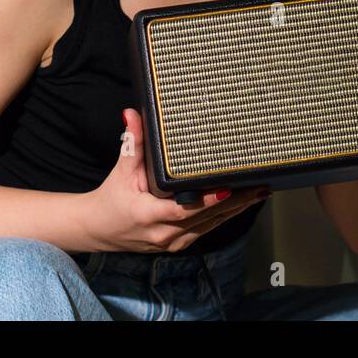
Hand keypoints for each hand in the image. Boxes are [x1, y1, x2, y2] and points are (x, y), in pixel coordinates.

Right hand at [81, 108, 269, 252]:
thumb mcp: (122, 169)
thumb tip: (132, 113)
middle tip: (259, 184)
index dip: (207, 200)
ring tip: (260, 191)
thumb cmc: (111, 198)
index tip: (228, 189)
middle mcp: (162, 233)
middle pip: (206, 218)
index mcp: (147, 214)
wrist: (98, 229)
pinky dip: (225, 216)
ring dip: (237, 209)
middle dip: (236, 201)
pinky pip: (207, 230)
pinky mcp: (178, 245)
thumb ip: (133, 142)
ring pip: (212, 225)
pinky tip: (243, 204)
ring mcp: (172, 242)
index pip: (183, 209)